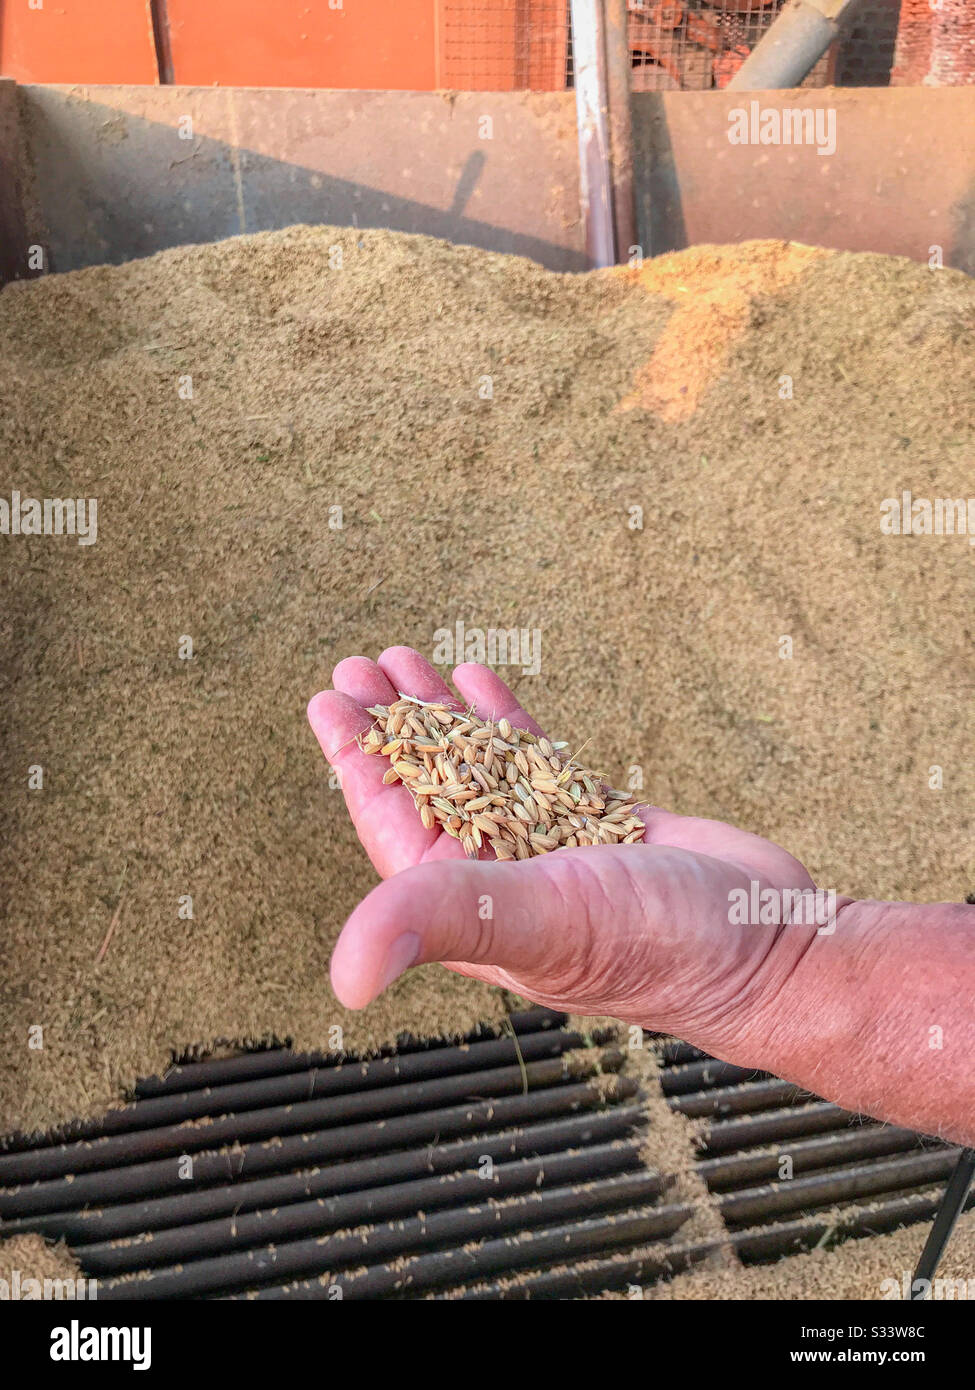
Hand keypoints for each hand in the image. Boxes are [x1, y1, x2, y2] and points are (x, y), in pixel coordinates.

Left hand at [307, 646, 835, 1061]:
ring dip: (439, 716)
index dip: (356, 763)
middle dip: (389, 728)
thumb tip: (343, 978)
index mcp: (473, 910)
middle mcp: (504, 880)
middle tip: (357, 667)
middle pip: (427, 789)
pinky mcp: (602, 823)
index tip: (327, 702)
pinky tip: (480, 681)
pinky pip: (535, 763)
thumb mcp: (544, 917)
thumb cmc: (659, 946)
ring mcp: (553, 848)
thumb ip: (447, 918)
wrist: (770, 946)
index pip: (393, 827)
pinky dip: (504, 723)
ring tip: (406, 661)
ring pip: (478, 769)